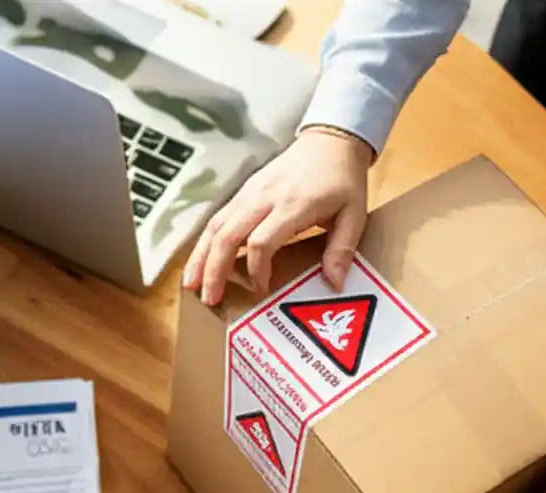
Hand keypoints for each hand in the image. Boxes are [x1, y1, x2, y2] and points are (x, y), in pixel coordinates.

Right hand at [182, 128, 374, 304]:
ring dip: (200, 257)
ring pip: (215, 226)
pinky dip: (204, 242)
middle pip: (229, 235)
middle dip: (215, 269)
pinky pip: (218, 218)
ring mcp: (249, 192)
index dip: (257, 269)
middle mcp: (264, 198)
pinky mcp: (243, 192)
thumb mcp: (355, 214)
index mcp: (292, 205)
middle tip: (209, 299)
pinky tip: (198, 262)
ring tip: (190, 284)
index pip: (262, 241)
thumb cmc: (343, 180)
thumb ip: (343, 248)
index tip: (262, 289)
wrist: (330, 141)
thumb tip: (334, 283)